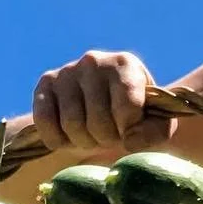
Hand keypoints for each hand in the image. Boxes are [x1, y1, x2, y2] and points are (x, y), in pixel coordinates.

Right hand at [31, 50, 174, 152]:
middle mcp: (94, 61)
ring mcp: (67, 71)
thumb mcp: (158, 127)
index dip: (129, 129)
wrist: (106, 115)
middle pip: (98, 120)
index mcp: (125, 64)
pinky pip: (45, 122)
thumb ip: (154, 133)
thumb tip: (129, 140)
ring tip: (94, 135)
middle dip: (106, 139)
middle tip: (111, 137)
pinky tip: (70, 137)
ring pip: (72, 124)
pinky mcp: (44, 85)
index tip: (131, 131)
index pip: (127, 107)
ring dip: (84, 142)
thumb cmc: (138, 120)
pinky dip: (58, 140)